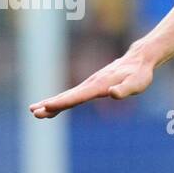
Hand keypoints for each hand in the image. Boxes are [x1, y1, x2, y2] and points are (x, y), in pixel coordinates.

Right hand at [29, 48, 153, 118]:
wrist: (138, 59)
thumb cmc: (139, 74)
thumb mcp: (137, 84)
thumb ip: (125, 89)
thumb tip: (113, 94)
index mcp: (99, 86)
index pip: (78, 96)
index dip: (62, 102)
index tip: (47, 107)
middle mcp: (91, 84)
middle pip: (68, 96)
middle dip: (51, 105)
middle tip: (34, 113)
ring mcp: (89, 84)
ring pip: (67, 95)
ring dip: (51, 103)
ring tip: (34, 111)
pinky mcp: (91, 86)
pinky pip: (73, 95)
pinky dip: (61, 101)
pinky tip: (52, 107)